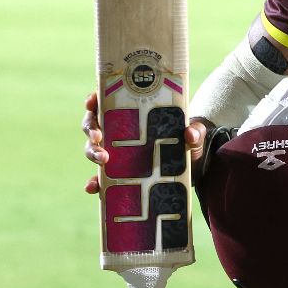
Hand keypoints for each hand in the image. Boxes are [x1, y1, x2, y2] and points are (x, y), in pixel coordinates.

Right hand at [80, 91, 208, 193]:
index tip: (92, 101)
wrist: (193, 167)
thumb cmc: (190, 142)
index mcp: (134, 113)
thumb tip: (189, 133)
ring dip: (92, 153)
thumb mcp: (195, 134)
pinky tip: (93, 188)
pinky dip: (94, 182)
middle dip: (91, 129)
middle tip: (98, 137)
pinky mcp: (119, 172)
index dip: (95, 99)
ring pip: (93, 148)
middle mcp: (120, 130)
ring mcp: (118, 151)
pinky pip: (101, 178)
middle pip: (93, 123)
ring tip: (103, 160)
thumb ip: (196, 132)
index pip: (107, 100)